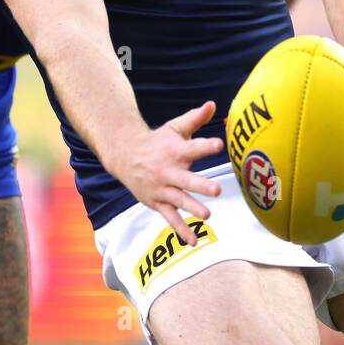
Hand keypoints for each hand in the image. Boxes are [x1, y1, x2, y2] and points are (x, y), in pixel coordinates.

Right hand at [105, 102, 224, 244]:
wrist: (124, 155)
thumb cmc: (158, 141)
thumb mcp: (175, 127)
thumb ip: (196, 118)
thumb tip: (213, 104)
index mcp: (175, 151)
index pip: (193, 147)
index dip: (205, 145)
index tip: (219, 144)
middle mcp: (168, 171)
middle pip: (186, 179)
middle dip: (201, 185)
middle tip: (217, 189)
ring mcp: (162, 188)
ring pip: (179, 200)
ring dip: (192, 208)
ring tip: (207, 215)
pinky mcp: (157, 202)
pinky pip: (170, 218)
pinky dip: (181, 230)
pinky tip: (193, 240)